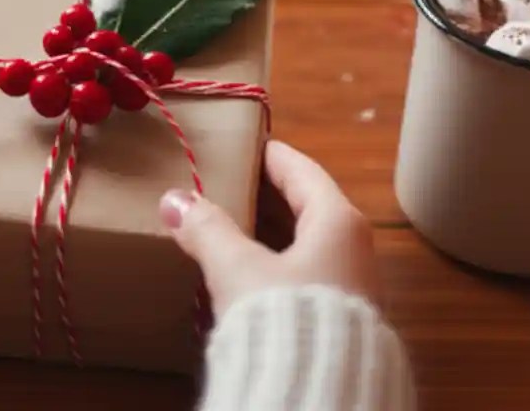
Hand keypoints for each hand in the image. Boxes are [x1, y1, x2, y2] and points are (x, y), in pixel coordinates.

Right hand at [158, 140, 379, 314]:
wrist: (320, 394)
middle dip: (265, 199)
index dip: (270, 156)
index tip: (247, 144)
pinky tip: (245, 278)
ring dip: (268, 238)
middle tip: (226, 186)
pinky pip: (306, 278)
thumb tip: (174, 199)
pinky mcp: (341, 323)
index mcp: (338, 222)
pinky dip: (276, 268)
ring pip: (306, 248)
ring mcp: (352, 289)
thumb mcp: (237, 268)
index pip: (302, 171)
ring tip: (226, 230)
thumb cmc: (284, 315)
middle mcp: (355, 251)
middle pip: (306, 209)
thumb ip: (206, 230)